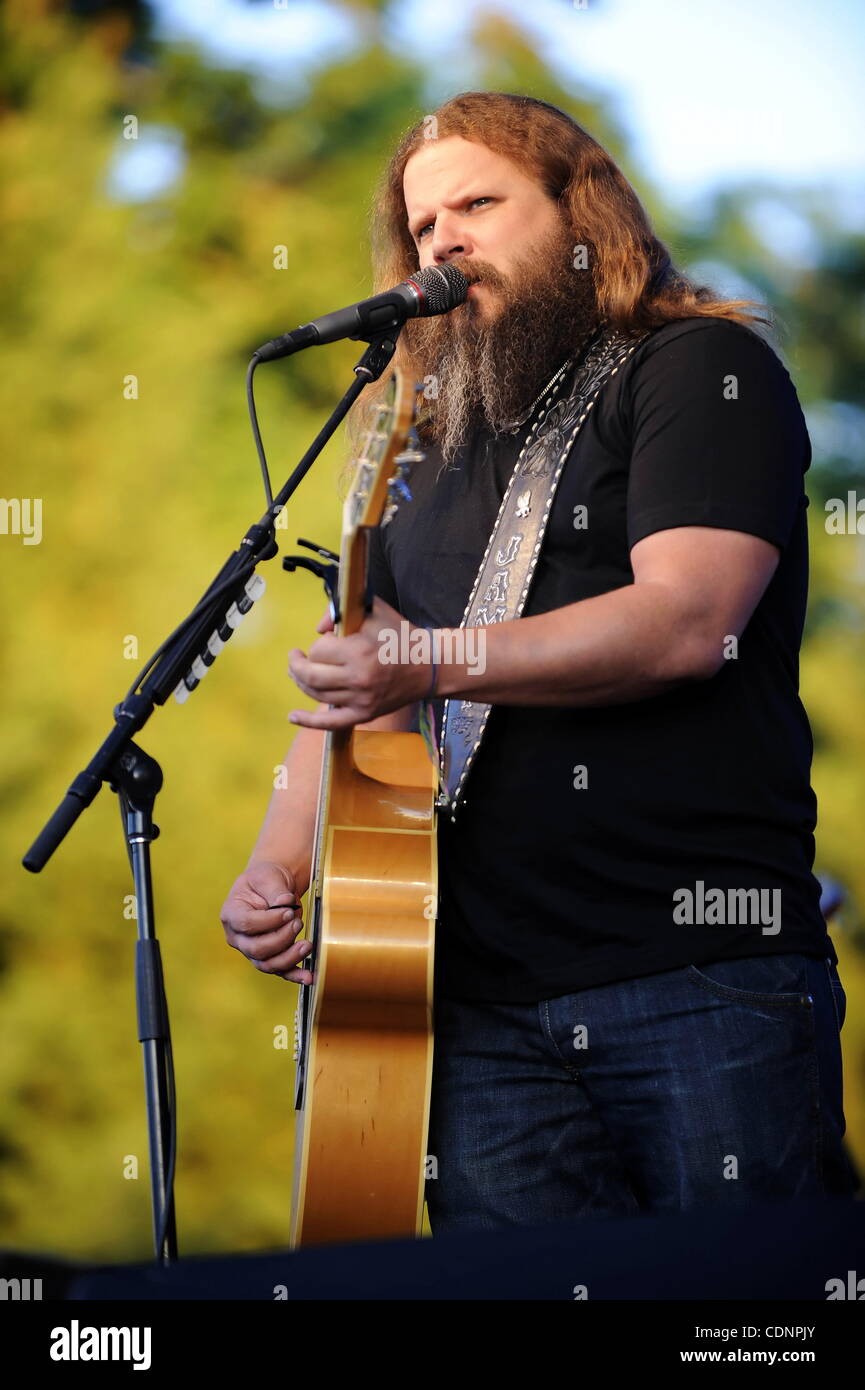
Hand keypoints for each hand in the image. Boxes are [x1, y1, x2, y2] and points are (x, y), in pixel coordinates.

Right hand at [220, 860, 312, 984]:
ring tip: (307, 945)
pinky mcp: (269, 957)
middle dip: (280, 939)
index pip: (246, 924)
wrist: (271, 886)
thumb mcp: (267, 877)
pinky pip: (280, 971)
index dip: (269, 921)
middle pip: (256, 949)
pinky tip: (308, 976)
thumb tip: (285, 903)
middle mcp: (238, 937)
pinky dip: (295, 975)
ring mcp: (252, 950)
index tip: (288, 911)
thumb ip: (275, 890)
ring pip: (267, 964)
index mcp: (231, 914)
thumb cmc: (264, 880)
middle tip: (297, 922)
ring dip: (289, 958)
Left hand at [287, 596, 430, 730]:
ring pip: (316, 694)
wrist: (429, 666)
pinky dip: (308, 721)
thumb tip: (318, 628)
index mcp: (359, 652)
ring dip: (301, 681)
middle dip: (298, 664)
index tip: (328, 639)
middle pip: (311, 675)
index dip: (318, 643)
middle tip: (296, 656)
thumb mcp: (374, 612)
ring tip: (299, 672)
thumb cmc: (401, 636)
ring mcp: (360, 701)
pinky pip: (330, 723)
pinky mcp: (364, 714)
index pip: (319, 650)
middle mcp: (357, 679)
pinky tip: (292, 716)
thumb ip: (342, 612)